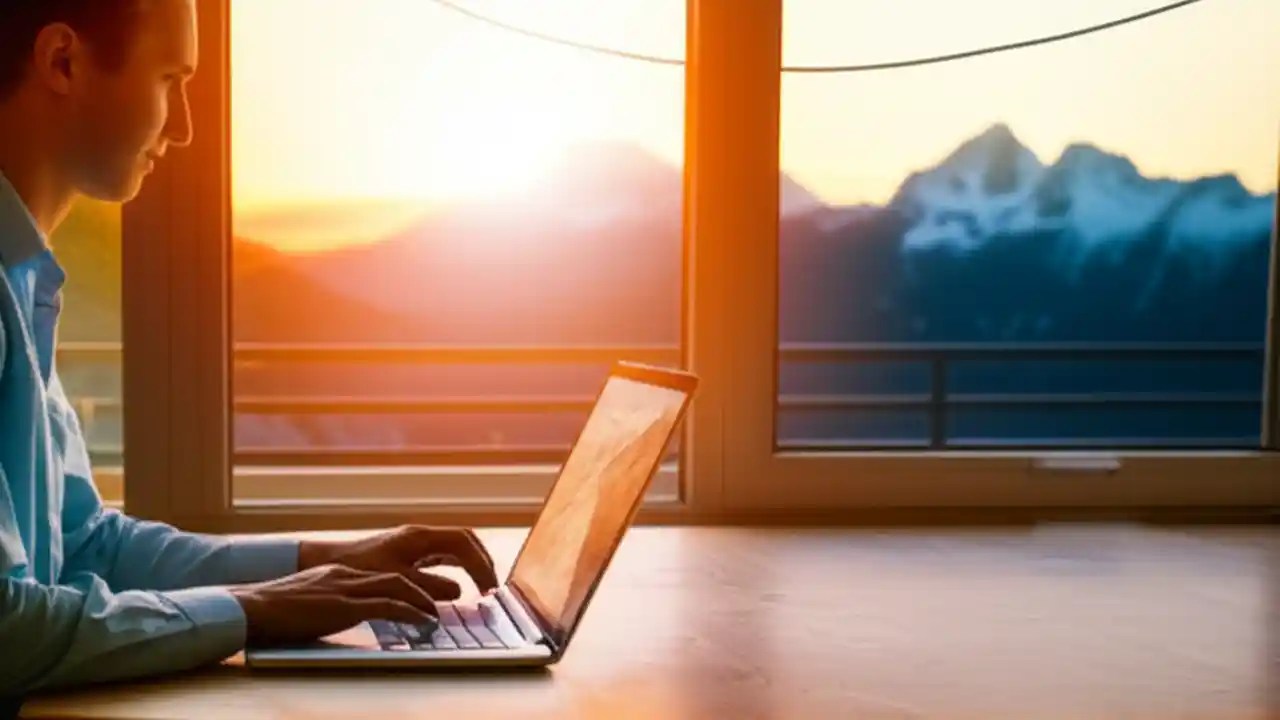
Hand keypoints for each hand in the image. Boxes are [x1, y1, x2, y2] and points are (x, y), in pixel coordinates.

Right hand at [229, 563, 438, 646]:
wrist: (251, 607)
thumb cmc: (275, 610)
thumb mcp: (311, 600)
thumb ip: (332, 601)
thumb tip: (346, 612)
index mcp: (339, 573)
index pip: (382, 573)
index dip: (408, 583)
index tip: (424, 594)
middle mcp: (346, 575)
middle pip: (397, 575)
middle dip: (424, 587)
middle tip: (443, 600)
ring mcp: (344, 589)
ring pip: (397, 586)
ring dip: (422, 600)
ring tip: (436, 614)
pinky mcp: (341, 607)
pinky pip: (385, 606)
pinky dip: (409, 612)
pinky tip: (423, 621)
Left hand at [297, 525, 499, 600]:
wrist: (330, 563)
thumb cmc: (359, 569)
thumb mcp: (396, 580)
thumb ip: (428, 587)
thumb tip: (459, 591)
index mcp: (420, 536)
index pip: (463, 542)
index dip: (480, 563)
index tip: (488, 586)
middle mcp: (420, 535)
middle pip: (464, 540)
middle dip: (481, 561)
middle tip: (491, 586)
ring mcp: (415, 542)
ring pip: (454, 547)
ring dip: (470, 564)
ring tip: (481, 587)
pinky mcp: (408, 552)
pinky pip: (442, 555)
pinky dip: (455, 567)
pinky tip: (457, 585)